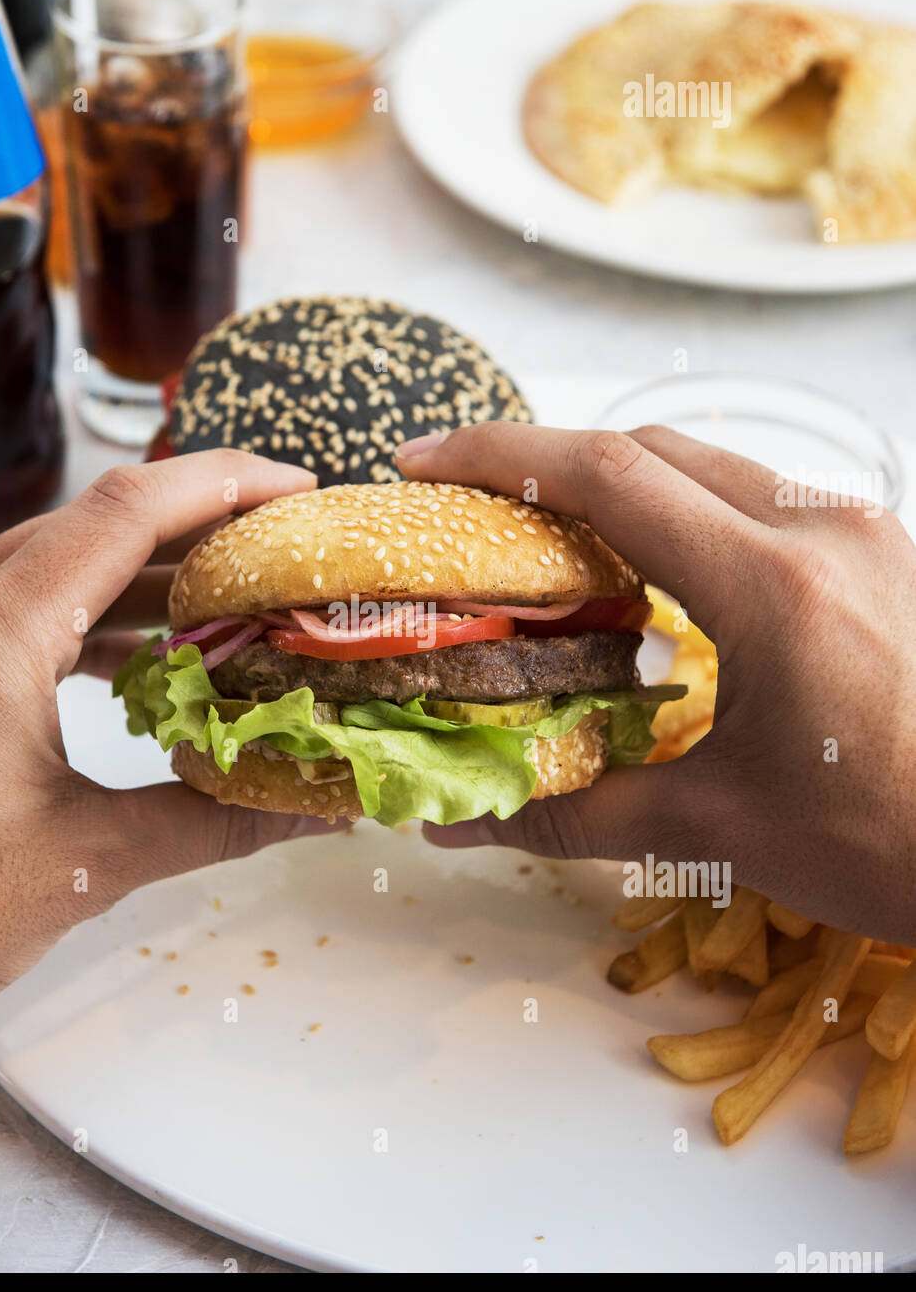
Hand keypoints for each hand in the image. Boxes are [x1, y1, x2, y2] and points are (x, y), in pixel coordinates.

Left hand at [0, 452, 332, 1081]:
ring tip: (218, 600)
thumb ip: (216, 820)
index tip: (289, 486)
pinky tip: (129, 651)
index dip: (219, 484)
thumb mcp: (91, 861)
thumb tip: (313, 805)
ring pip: (43, 556)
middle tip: (269, 545)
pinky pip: (1, 596)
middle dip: (190, 525)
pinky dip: (76, 609)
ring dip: (134, 571)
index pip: (123, 513)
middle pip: (87, 522)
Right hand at [396, 422, 915, 944]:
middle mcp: (825, 529)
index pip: (611, 474)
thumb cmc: (894, 843)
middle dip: (550, 464)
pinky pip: (763, 501)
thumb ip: (580, 814)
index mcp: (773, 584)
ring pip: (714, 467)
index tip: (423, 460)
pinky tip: (664, 576)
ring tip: (557, 543)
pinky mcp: (889, 552)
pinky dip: (689, 516)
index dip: (500, 455)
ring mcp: (868, 532)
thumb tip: (463, 821)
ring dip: (624, 487)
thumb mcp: (724, 829)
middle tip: (475, 507)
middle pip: (656, 448)